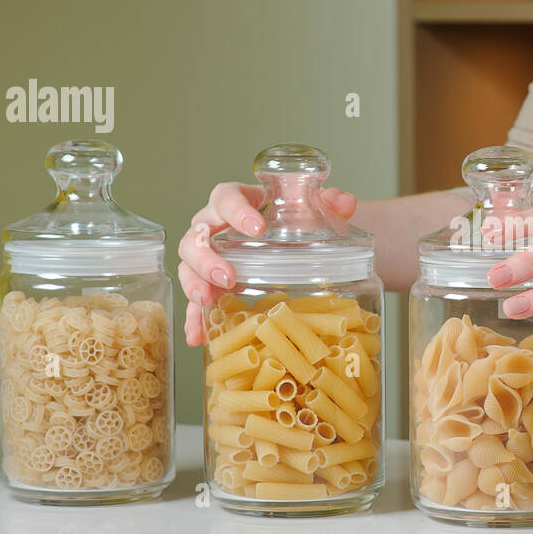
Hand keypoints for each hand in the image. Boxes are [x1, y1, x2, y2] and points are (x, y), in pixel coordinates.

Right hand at [177, 182, 357, 345]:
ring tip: (206, 301)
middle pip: (196, 234)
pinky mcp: (209, 283)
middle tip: (228, 277)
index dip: (236, 210)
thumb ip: (328, 202)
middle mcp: (215, 226)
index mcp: (238, 200)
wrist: (291, 240)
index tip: (257, 228)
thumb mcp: (312, 210)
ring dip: (194, 283)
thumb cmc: (292, 218)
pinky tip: (197, 336)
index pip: (227, 197)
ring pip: (188, 264)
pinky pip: (195, 299)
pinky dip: (194, 318)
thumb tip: (344, 202)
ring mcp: (208, 255)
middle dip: (207, 256)